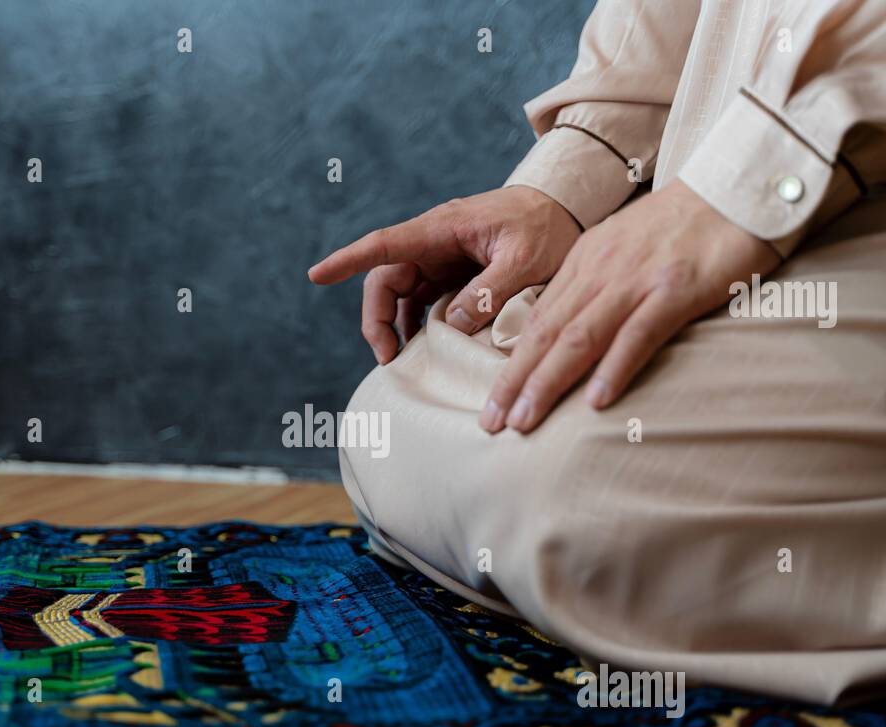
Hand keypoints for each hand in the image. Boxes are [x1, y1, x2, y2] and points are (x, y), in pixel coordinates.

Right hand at [308, 186, 581, 363]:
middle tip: (389, 359)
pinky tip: (427, 350)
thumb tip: (451, 325)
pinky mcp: (455, 274)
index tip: (316, 276)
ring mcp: (443, 259)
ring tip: (404, 362)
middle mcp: (434, 242)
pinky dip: (420, 326)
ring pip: (402, 295)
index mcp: (442, 228)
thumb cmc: (548, 224)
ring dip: (397, 327)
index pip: (384, 245)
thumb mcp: (526, 259)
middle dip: (378, 320)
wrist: (570, 206)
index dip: (348, 261)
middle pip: (387, 281)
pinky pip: (425, 302)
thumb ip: (489, 290)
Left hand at [480, 180, 780, 432]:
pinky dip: (613, 368)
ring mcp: (636, 280)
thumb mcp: (624, 249)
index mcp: (585, 262)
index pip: (537, 322)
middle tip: (490, 423)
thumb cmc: (684, 227)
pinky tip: (594, 402)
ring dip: (547, 383)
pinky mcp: (675, 289)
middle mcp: (600, 271)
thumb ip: (594, 287)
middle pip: (546, 333)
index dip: (510, 366)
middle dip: (513, 382)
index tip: (492, 404)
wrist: (736, 186)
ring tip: (524, 421)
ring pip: (579, 337)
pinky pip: (638, 334)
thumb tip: (563, 332)